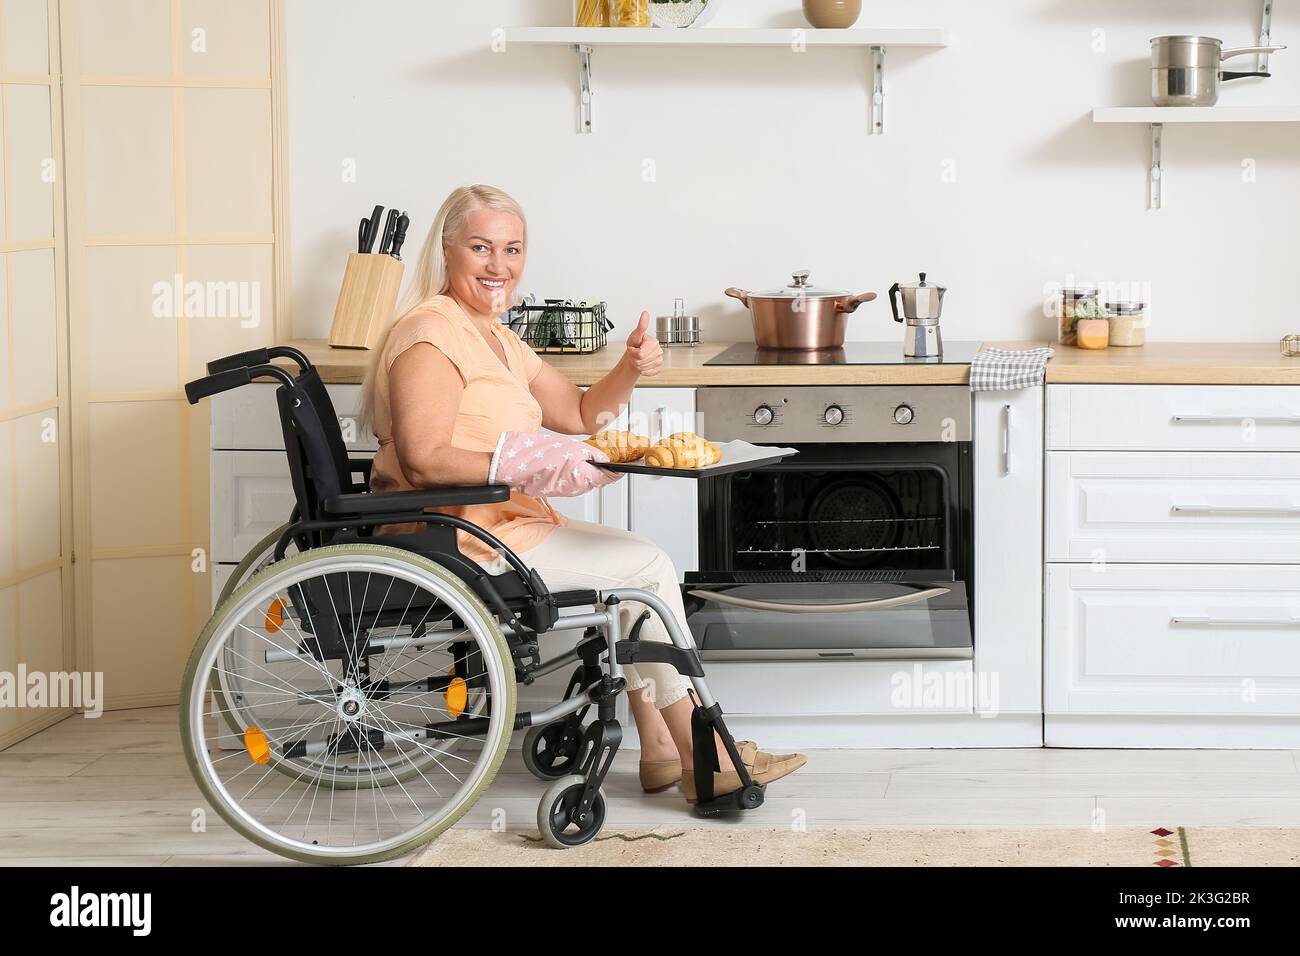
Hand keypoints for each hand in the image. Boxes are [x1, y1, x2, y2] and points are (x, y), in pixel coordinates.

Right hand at [490, 432, 621, 498]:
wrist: (511, 467)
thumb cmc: (536, 458)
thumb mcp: (570, 448)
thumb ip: (591, 454)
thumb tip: (604, 457)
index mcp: (584, 479)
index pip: (611, 476)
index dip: (622, 467)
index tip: (630, 460)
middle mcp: (577, 488)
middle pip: (600, 478)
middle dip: (607, 466)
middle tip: (612, 452)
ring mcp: (566, 488)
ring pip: (586, 478)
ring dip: (591, 467)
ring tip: (590, 453)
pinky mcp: (557, 486)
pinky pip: (573, 478)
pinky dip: (577, 469)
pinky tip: (571, 458)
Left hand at [624, 311, 662, 377]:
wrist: (635, 356)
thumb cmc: (635, 345)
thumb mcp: (635, 335)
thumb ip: (641, 326)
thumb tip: (645, 313)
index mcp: (653, 341)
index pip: (641, 353)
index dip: (633, 353)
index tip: (633, 348)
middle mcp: (659, 350)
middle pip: (642, 361)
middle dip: (635, 359)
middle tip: (635, 355)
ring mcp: (660, 359)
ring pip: (645, 367)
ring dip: (638, 365)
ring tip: (638, 359)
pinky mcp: (659, 367)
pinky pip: (650, 373)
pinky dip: (644, 371)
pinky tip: (643, 366)